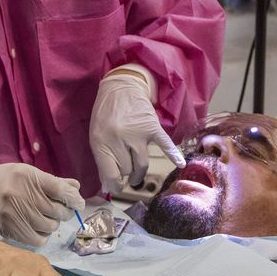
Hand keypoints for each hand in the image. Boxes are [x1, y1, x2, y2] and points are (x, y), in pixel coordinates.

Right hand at [0, 163, 83, 246]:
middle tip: (59, 210)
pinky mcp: (12, 230)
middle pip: (59, 211)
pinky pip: (39, 240)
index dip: (74, 199)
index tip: (77, 203)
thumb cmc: (4, 180)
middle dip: (64, 212)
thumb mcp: (27, 173)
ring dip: (53, 224)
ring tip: (45, 218)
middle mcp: (25, 196)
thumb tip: (75, 188)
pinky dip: (43, 235)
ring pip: (51, 226)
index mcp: (30, 177)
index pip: (61, 191)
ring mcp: (18, 215)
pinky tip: (37, 228)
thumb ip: (53, 181)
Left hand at [89, 70, 184, 193]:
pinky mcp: (153, 128)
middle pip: (127, 170)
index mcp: (101, 141)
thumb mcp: (96, 137)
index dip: (114, 185)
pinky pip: (165, 145)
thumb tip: (108, 187)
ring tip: (136, 176)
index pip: (110, 174)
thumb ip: (102, 161)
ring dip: (138, 173)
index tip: (116, 186)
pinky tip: (180, 164)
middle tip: (123, 168)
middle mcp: (119, 138)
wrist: (121, 88)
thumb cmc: (106, 114)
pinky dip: (174, 155)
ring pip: (142, 165)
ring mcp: (138, 134)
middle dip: (125, 172)